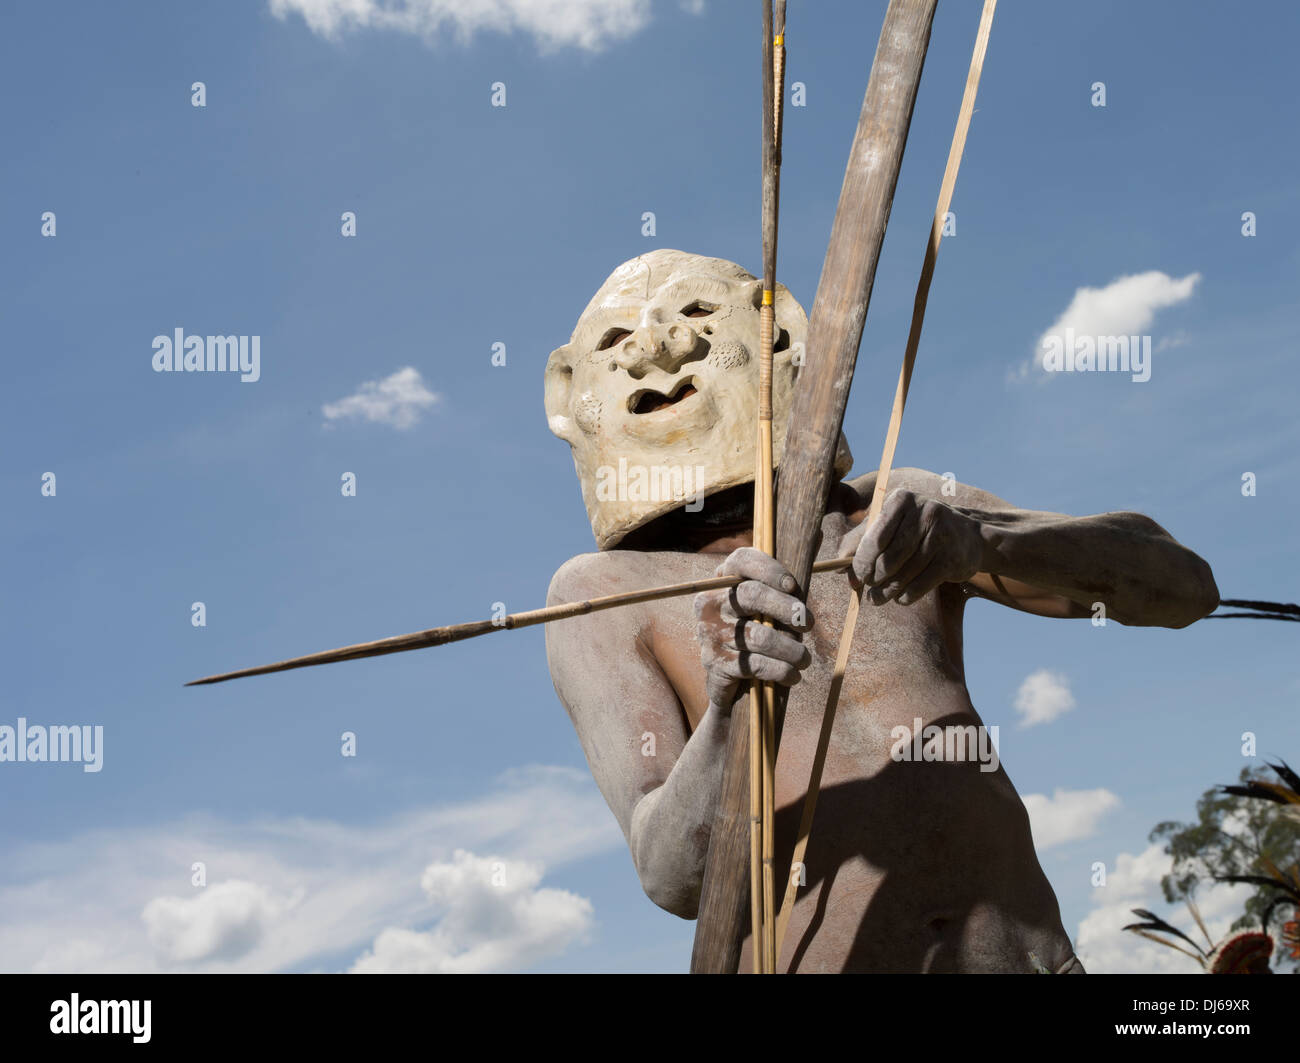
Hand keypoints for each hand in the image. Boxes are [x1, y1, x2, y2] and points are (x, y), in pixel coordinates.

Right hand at [693, 547, 812, 708]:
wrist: (729, 679)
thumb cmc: (756, 630)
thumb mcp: (769, 602)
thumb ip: (789, 574)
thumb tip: (820, 532)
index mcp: (722, 580)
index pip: (741, 560)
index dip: (770, 569)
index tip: (794, 586)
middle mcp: (709, 603)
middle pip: (752, 596)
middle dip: (787, 609)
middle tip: (807, 623)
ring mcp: (709, 633)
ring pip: (758, 636)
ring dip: (790, 649)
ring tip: (805, 658)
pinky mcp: (715, 664)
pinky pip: (755, 665)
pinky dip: (780, 671)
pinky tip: (792, 675)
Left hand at [842, 488, 983, 605]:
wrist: (966, 537)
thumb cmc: (916, 530)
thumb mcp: (889, 526)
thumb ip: (860, 541)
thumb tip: (838, 566)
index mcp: (902, 499)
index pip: (874, 537)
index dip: (861, 562)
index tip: (856, 575)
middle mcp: (924, 512)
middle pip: (888, 558)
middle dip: (874, 578)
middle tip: (868, 586)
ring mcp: (942, 535)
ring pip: (903, 575)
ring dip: (887, 592)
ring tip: (879, 597)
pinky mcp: (952, 559)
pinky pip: (919, 586)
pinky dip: (905, 596)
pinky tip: (900, 597)